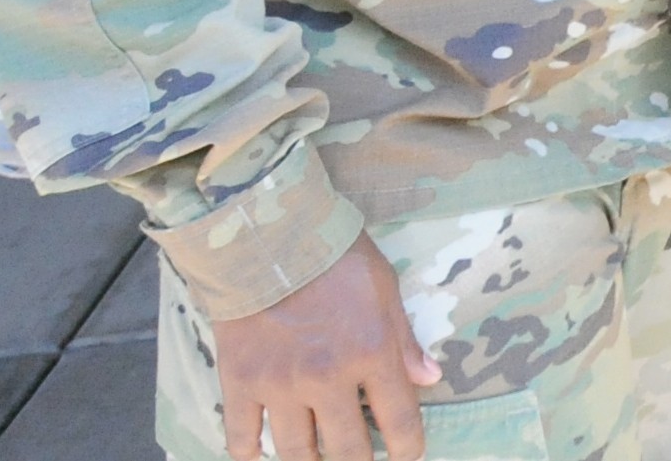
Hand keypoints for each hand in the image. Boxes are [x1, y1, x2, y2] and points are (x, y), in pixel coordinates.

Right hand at [216, 233, 440, 459]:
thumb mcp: (384, 287)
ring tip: (319, 457)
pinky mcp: (239, 383)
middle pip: (346, 452)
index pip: (398, 421)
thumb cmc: (335, 255)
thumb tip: (430, 379)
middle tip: (361, 459)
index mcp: (370, 351)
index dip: (408, 447)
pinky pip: (242, 441)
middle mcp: (326, 378)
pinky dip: (252, 454)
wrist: (268, 233)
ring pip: (297, 454)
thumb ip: (404, 339)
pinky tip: (263, 455)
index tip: (407, 454)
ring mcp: (279, 385)